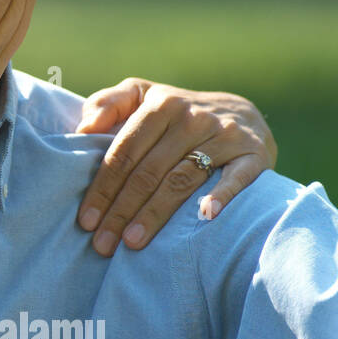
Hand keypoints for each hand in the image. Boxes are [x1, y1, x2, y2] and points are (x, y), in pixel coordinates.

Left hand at [74, 78, 277, 256]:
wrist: (240, 112)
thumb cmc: (174, 113)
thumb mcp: (140, 95)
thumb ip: (107, 104)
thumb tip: (83, 128)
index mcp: (160, 105)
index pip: (124, 153)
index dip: (102, 188)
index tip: (85, 221)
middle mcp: (193, 118)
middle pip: (148, 171)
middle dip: (121, 210)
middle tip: (103, 243)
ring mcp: (225, 135)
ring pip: (182, 179)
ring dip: (155, 213)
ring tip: (133, 242)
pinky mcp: (254, 154)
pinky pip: (236, 177)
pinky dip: (222, 195)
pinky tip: (205, 216)